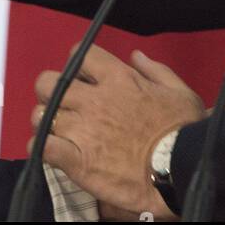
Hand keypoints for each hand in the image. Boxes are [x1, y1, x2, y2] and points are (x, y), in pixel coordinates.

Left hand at [31, 44, 203, 219]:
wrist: (179, 170)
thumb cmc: (184, 130)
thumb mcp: (179, 91)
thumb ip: (155, 70)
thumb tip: (136, 55)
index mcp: (118, 78)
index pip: (80, 55)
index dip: (77, 66)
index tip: (83, 79)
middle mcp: (94, 99)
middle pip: (48, 82)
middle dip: (50, 92)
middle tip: (63, 106)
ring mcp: (83, 129)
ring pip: (40, 115)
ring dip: (46, 122)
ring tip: (58, 132)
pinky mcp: (77, 160)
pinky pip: (42, 147)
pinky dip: (41, 148)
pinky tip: (52, 151)